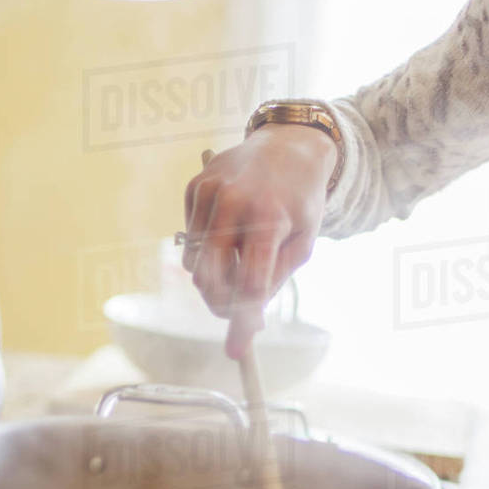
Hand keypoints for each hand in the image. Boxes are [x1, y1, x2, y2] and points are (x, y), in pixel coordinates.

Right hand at [183, 124, 336, 358]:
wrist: (288, 145)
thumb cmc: (299, 202)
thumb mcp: (300, 245)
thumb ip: (271, 290)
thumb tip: (240, 343)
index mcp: (270, 218)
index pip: (248, 285)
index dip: (247, 312)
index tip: (251, 320)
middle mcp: (234, 203)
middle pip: (210, 280)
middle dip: (221, 303)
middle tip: (237, 306)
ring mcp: (209, 193)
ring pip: (193, 265)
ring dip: (212, 278)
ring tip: (238, 265)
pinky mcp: (194, 188)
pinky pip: (188, 242)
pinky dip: (205, 251)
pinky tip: (227, 235)